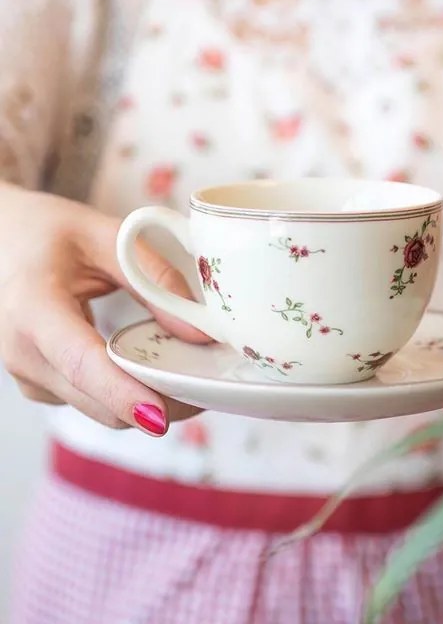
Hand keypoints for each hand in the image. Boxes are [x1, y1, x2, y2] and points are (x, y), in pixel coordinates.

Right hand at [0, 184, 209, 434]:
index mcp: (32, 307)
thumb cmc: (47, 232)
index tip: (159, 417)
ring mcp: (27, 375)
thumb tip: (200, 333)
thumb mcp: (105, 236)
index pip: (81, 362)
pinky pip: (91, 403)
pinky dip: (127, 394)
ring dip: (147, 403)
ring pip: (99, 411)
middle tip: (212, 386)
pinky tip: (154, 369)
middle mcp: (22, 352)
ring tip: (190, 375)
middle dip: (159, 405)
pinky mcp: (39, 384)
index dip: (122, 394)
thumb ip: (155, 278)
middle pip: (98, 402)